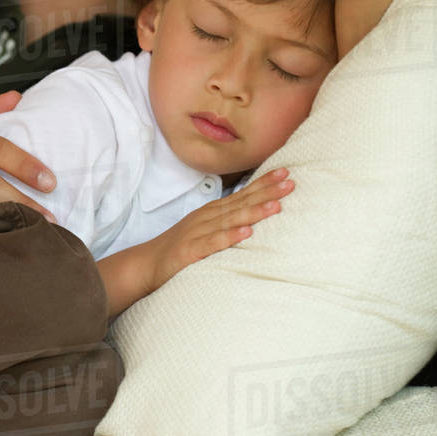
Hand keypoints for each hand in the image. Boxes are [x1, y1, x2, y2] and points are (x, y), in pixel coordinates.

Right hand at [141, 168, 294, 293]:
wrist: (146, 263)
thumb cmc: (180, 246)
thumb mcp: (205, 228)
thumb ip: (227, 220)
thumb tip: (254, 213)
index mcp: (212, 212)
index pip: (242, 194)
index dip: (264, 183)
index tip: (286, 173)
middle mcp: (206, 217)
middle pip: (240, 202)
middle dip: (266, 192)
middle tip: (290, 182)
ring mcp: (197, 232)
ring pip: (229, 220)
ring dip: (253, 212)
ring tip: (276, 207)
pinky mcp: (189, 251)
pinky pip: (212, 243)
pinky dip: (229, 237)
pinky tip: (246, 233)